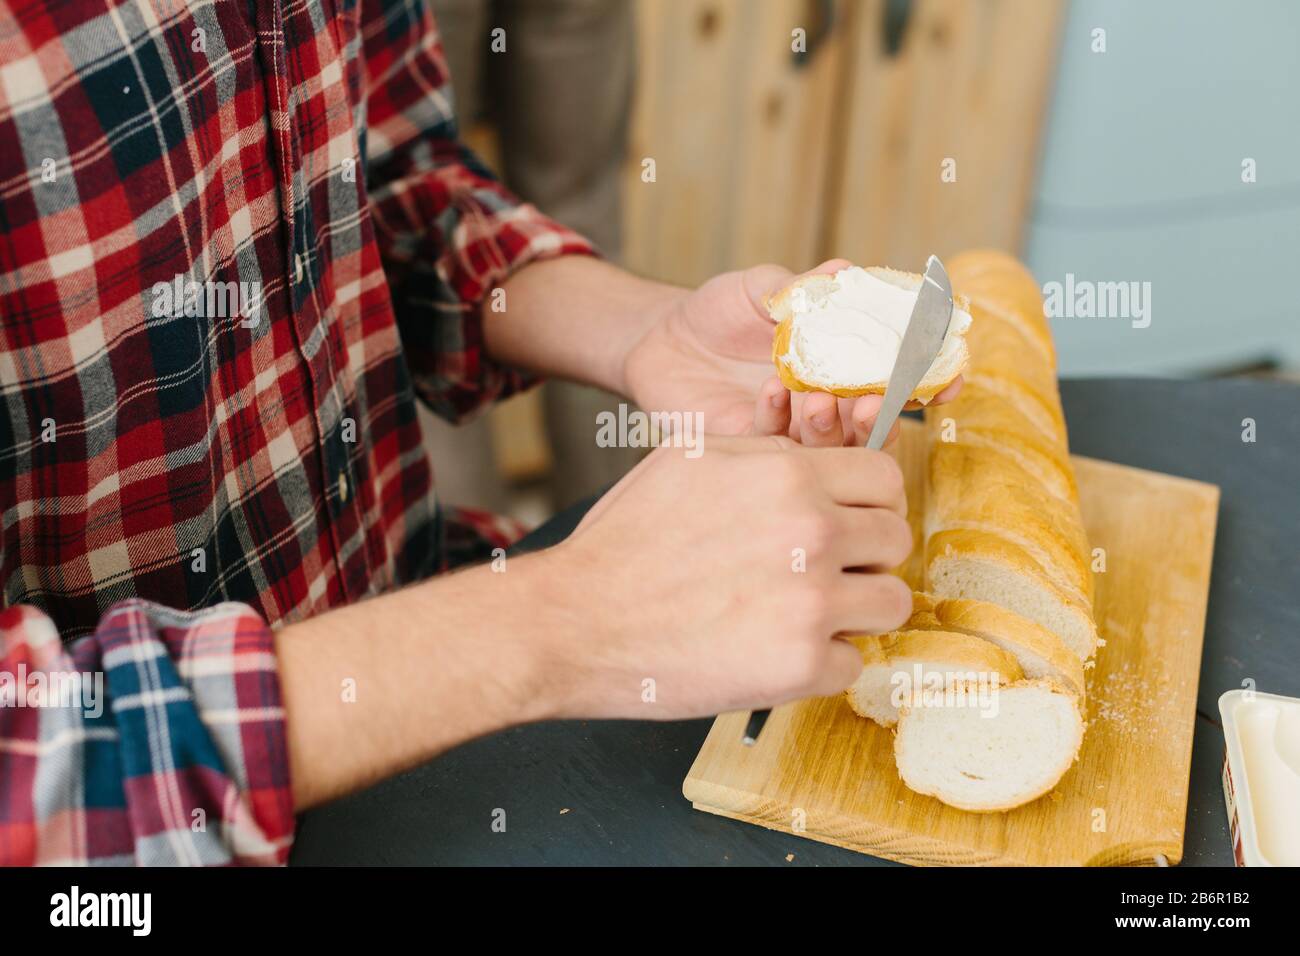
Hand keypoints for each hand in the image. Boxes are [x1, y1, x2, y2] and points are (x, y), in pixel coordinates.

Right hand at [541, 435, 913, 718]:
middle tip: (824, 572)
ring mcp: (811, 604)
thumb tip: (817, 454)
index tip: (852, 522)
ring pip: (890, 604)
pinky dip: (819, 664)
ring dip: (854, 612)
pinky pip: (852, 664)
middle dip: (865, 556)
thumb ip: (767, 453)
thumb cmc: (625, 539)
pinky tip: (774, 651)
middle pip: (896, 541)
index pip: (885, 479)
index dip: (870, 502)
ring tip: (803, 615)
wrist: (575, 620)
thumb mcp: (692, 459)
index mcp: (790, 476)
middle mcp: (813, 534)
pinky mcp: (799, 666)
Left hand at [623, 259, 961, 447]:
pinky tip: (771, 388)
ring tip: (820, 398)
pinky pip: (778, 443)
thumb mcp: (762, 288)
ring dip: (836, 426)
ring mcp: (795, 430)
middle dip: (885, 415)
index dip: (934, 381)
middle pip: (878, 422)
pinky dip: (780, 417)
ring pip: (835, 446)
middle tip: (874, 399)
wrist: (662, 338)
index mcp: (849, 361)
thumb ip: (802, 287)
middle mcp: (831, 401)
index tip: (949, 381)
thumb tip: (843, 271)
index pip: (906, 377)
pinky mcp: (755, 448)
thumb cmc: (722, 309)